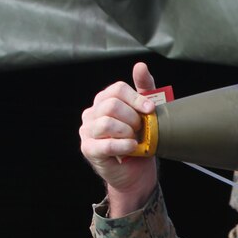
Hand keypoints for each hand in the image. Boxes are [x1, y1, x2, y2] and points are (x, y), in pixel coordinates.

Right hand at [80, 62, 159, 214]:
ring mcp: (87, 131)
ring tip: (135, 139)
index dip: (136, 98)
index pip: (117, 89)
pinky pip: (105, 144)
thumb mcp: (145, 113)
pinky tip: (133, 148)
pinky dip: (123, 145)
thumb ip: (145, 90)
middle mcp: (92, 113)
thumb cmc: (140, 140)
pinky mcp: (89, 149)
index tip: (150, 109)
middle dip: (132, 118)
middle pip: (112, 105)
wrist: (137, 172)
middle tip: (141, 129)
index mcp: (104, 100)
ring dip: (127, 132)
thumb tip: (140, 66)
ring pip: (107, 123)